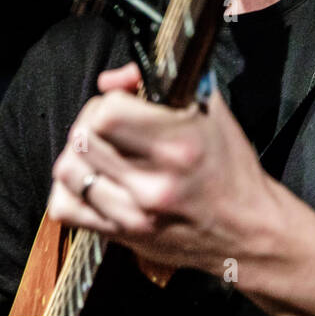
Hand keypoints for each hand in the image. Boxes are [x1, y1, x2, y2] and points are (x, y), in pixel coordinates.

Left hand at [46, 61, 284, 275]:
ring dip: (79, 153)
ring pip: (68, 169)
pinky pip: (65, 208)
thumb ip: (160, 84)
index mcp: (181, 144)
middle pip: (83, 137)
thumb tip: (113, 79)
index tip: (121, 103)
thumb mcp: (210, 111)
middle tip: (110, 125)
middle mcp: (155, 182)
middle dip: (92, 121)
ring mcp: (136, 214)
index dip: (109, 101)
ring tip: (100, 151)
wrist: (249, 231)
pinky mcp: (122, 236)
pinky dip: (69, 190)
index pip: (108, 113)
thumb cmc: (231, 168)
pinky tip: (92, 181)